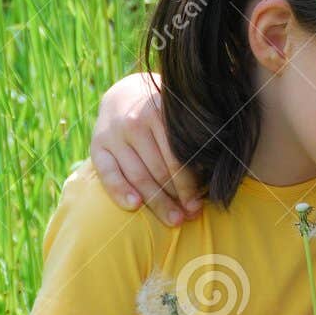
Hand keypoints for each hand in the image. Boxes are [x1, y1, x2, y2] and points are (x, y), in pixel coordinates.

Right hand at [88, 72, 202, 225]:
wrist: (123, 95)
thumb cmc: (162, 111)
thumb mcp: (177, 113)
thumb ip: (193, 133)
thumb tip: (218, 166)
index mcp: (159, 111)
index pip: (177, 157)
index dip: (189, 185)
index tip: (200, 205)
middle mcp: (134, 122)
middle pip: (158, 170)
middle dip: (176, 197)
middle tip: (190, 217)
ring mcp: (113, 134)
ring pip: (138, 176)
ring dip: (157, 202)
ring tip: (173, 220)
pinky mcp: (97, 146)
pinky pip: (109, 174)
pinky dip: (120, 191)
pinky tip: (134, 206)